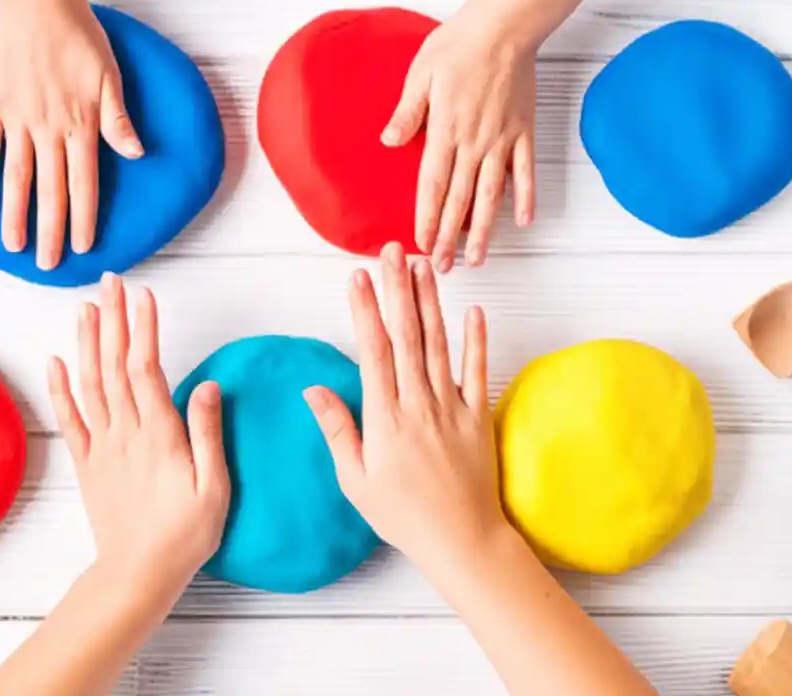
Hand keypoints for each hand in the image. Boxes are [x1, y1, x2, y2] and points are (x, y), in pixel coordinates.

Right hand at [0, 0, 143, 270]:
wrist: (37, 4)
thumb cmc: (79, 39)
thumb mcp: (110, 77)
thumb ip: (118, 120)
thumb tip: (137, 154)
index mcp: (80, 125)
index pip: (83, 183)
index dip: (82, 217)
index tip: (82, 247)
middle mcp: (47, 128)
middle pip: (50, 189)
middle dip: (49, 231)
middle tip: (46, 264)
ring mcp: (15, 118)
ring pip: (16, 176)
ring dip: (15, 214)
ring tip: (13, 246)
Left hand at [47, 274, 228, 587]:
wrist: (138, 573)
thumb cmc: (185, 534)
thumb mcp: (214, 487)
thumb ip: (207, 433)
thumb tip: (206, 385)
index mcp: (159, 434)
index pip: (147, 368)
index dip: (144, 328)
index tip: (144, 295)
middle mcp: (125, 433)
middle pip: (115, 366)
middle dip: (114, 320)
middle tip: (111, 282)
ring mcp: (103, 447)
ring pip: (91, 384)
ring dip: (88, 342)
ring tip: (86, 306)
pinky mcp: (89, 464)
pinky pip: (70, 419)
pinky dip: (61, 388)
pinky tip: (56, 360)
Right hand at [304, 243, 507, 571]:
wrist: (462, 540)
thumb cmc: (402, 516)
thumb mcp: (355, 480)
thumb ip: (337, 430)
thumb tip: (314, 389)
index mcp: (385, 419)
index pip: (374, 352)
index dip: (365, 311)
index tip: (357, 278)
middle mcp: (419, 405)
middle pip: (407, 336)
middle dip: (397, 289)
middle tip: (391, 251)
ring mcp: (451, 408)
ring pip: (439, 345)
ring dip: (430, 302)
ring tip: (423, 266)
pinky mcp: (477, 417)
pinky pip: (476, 371)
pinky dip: (475, 340)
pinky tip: (473, 311)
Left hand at [382, 0, 539, 271]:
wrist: (505, 27)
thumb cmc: (460, 45)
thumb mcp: (420, 75)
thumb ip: (407, 113)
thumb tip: (389, 141)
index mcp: (445, 130)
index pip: (432, 184)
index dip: (426, 217)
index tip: (421, 243)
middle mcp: (474, 142)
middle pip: (460, 199)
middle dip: (449, 237)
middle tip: (444, 267)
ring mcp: (502, 140)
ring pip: (491, 195)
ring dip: (484, 230)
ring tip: (478, 259)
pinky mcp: (524, 132)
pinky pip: (526, 172)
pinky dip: (526, 198)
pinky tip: (522, 221)